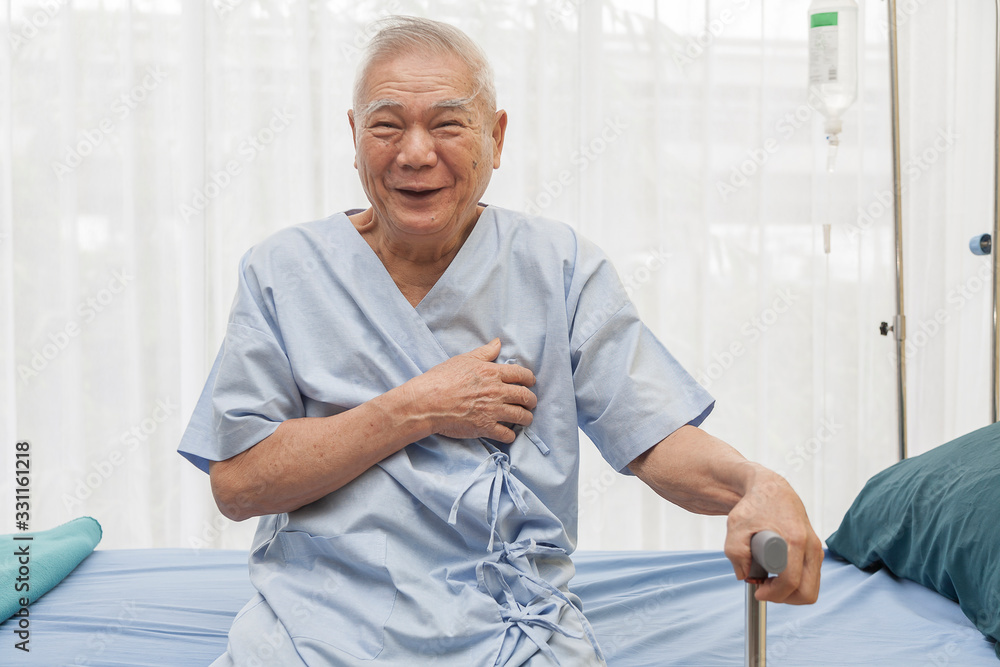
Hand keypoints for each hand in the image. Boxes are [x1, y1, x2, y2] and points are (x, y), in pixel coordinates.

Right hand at [404, 338, 536, 442]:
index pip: (522, 374)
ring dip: (526, 418)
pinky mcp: (485, 427)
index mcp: (493, 373)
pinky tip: (509, 434)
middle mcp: (497, 392)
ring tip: (525, 419)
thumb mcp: (464, 359)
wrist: (428, 402)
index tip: (531, 382)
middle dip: (531, 400)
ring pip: (521, 416)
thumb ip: (484, 352)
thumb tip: (497, 343)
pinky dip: (510, 435)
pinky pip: (506, 434)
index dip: (530, 379)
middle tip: (531, 403)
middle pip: (525, 396)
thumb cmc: (442, 378)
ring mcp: (492, 411)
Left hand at [723, 466, 822, 604]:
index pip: (791, 581)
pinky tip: (777, 577)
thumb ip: (735, 551)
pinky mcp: (815, 551)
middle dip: (784, 598)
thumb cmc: (753, 505)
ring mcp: (816, 549)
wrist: (771, 489)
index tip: (757, 591)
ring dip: (791, 594)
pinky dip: (797, 585)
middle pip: (808, 592)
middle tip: (764, 590)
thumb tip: (744, 576)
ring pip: (812, 588)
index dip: (773, 594)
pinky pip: (811, 579)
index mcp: (795, 540)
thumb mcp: (736, 525)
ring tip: (769, 583)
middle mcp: (811, 546)